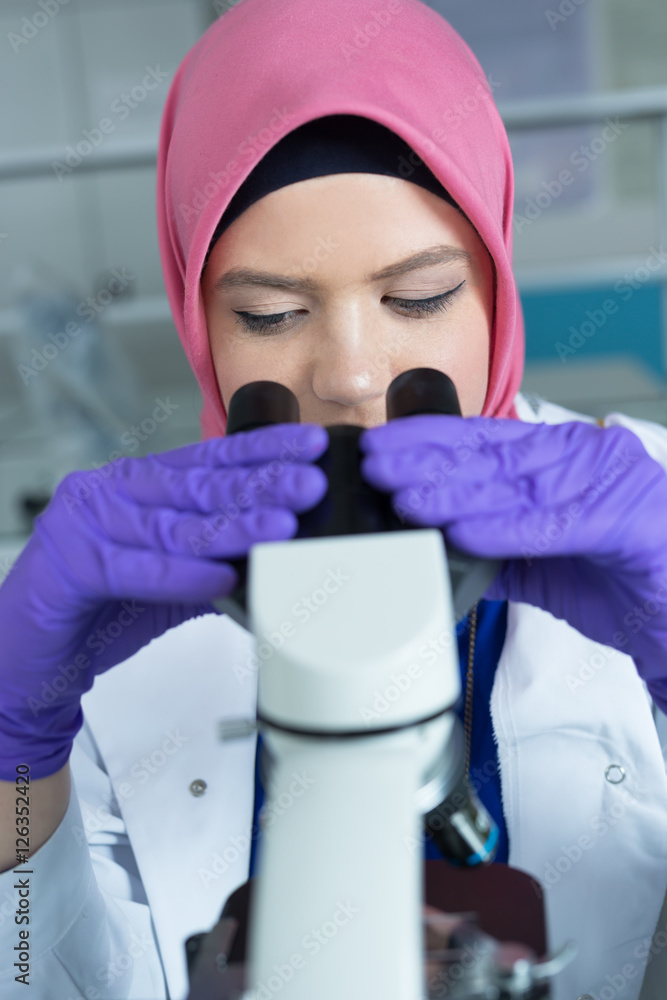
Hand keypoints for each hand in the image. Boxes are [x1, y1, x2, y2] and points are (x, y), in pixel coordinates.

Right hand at [0, 423, 327, 777]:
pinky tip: (219, 578)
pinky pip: (135, 570)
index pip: (209, 460)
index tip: (309, 447)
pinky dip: (180, 577)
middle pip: (198, 487)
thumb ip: (216, 563)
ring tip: (280, 527)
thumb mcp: (171, 579)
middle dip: (260, 485)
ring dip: (232, 528)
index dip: (262, 452)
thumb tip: (280, 557)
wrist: (28, 655)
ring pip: (174, 526)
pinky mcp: (68, 565)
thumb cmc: (98, 610)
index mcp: (138, 485)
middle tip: (308, 483)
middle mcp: (111, 492)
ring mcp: (87, 523)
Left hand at [360, 415, 666, 708]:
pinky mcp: (629, 521)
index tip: (383, 447)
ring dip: (456, 491)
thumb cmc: (625, 583)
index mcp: (565, 459)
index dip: (430, 442)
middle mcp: (588, 458)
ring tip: (406, 497)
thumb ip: (496, 547)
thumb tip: (436, 545)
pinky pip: (555, 523)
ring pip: (518, 485)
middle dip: (429, 460)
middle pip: (494, 455)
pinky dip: (506, 529)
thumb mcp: (544, 562)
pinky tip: (463, 532)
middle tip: (377, 464)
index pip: (487, 441)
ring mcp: (612, 483)